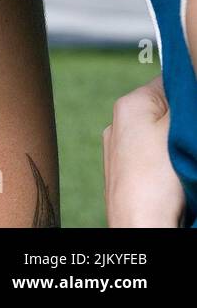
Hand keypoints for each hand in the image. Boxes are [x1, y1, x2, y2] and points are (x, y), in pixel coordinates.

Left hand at [103, 76, 185, 226]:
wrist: (140, 225)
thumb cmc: (157, 178)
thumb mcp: (177, 129)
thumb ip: (184, 102)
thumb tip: (189, 82)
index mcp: (129, 104)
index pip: (169, 82)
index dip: (191, 94)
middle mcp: (119, 123)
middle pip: (165, 112)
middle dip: (185, 122)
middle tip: (191, 137)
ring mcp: (119, 149)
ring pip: (160, 136)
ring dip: (178, 143)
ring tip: (186, 156)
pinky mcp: (124, 173)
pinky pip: (153, 158)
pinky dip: (168, 163)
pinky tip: (177, 174)